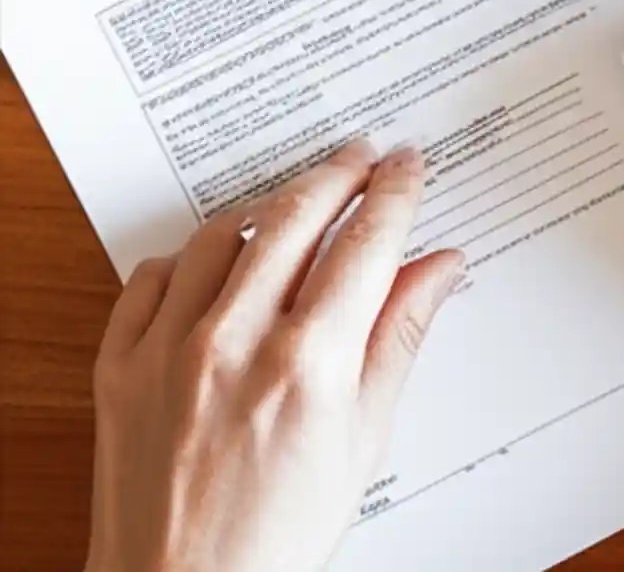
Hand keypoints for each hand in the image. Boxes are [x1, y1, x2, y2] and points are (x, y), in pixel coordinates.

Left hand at [87, 141, 462, 571]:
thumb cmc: (281, 534)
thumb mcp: (364, 438)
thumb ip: (399, 339)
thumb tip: (438, 270)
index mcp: (310, 365)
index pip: (366, 244)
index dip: (394, 193)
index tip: (407, 166)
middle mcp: (235, 342)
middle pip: (297, 215)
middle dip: (338, 172)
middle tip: (362, 154)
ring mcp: (169, 348)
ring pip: (223, 233)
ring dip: (269, 205)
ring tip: (299, 202)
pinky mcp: (119, 363)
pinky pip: (153, 275)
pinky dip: (191, 255)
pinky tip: (218, 262)